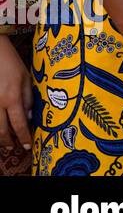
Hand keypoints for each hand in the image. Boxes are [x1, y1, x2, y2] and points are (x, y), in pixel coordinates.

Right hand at [0, 36, 32, 153]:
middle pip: (1, 130)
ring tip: (4, 144)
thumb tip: (29, 116)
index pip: (19, 124)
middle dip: (8, 142)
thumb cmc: (12, 64)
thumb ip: (28, 98)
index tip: (27, 145)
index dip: (23, 136)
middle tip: (14, 147)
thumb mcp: (26, 79)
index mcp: (12, 98)